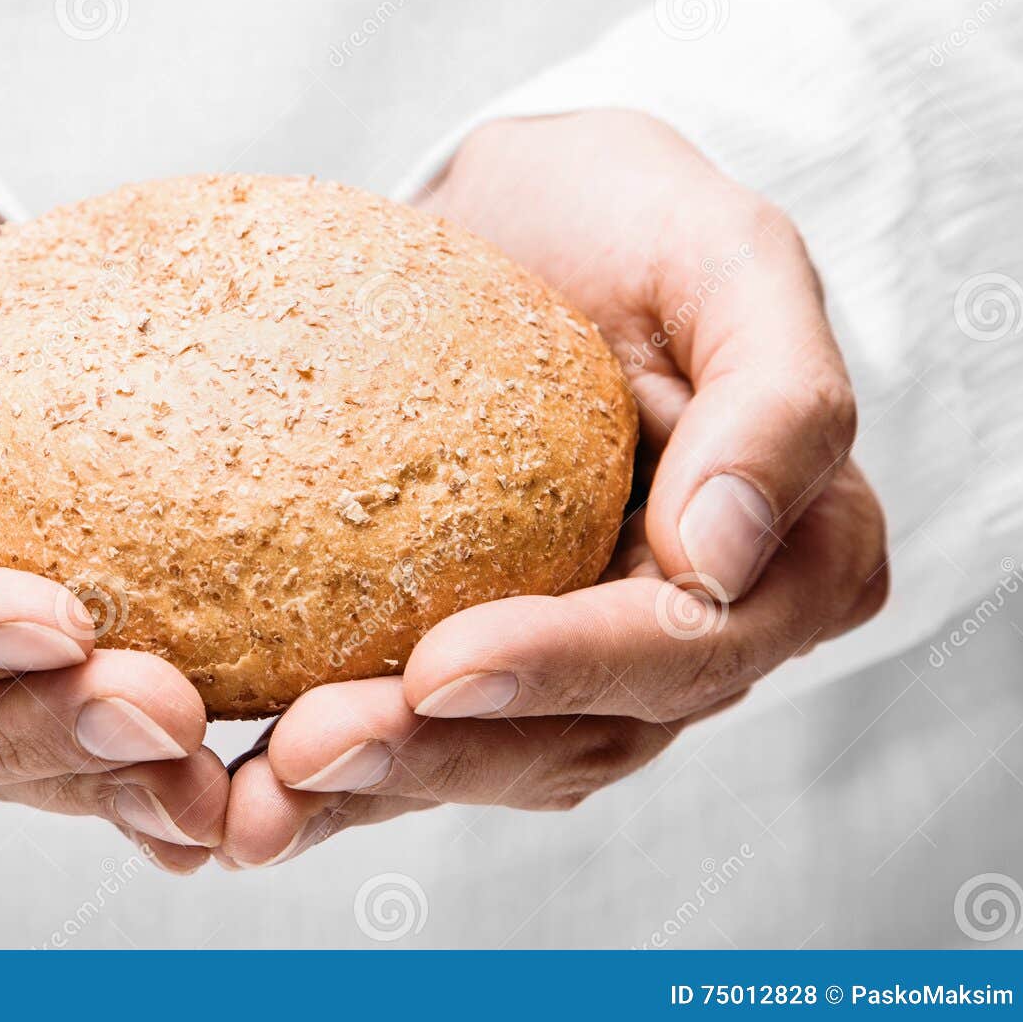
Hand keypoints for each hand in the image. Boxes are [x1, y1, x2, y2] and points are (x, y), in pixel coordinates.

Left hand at [221, 111, 888, 867]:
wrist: (531, 219)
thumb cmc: (635, 220)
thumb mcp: (727, 254)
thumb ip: (777, 395)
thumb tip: (724, 557)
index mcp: (786, 564)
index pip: (686, 646)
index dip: (566, 670)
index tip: (439, 666)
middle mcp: (687, 636)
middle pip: (576, 736)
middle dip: (439, 756)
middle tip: (309, 751)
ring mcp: (581, 658)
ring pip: (488, 760)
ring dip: (370, 791)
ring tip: (250, 802)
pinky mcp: (479, 653)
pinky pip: (415, 732)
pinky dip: (333, 776)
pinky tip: (235, 787)